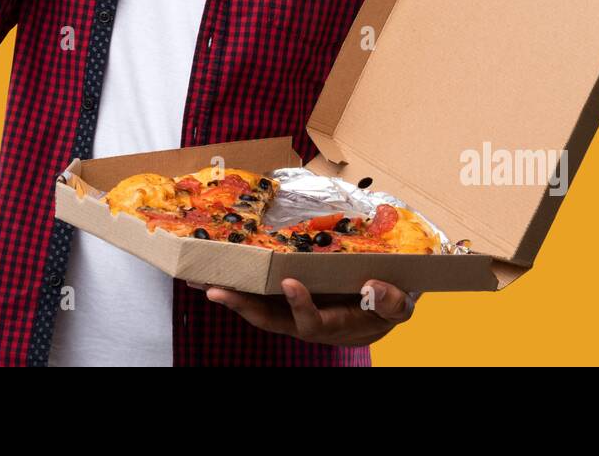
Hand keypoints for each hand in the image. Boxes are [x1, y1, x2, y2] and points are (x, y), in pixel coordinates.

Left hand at [189, 278, 419, 346]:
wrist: (379, 308)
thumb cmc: (387, 306)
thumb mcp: (398, 306)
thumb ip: (390, 301)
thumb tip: (374, 287)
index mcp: (334, 326)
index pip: (311, 322)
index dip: (300, 305)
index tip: (289, 281)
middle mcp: (306, 322)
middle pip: (270, 320)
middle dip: (242, 305)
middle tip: (215, 290)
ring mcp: (292, 312)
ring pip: (258, 308)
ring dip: (231, 295)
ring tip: (201, 281)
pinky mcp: (285, 300)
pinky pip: (259, 295)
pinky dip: (238, 285)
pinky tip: (217, 273)